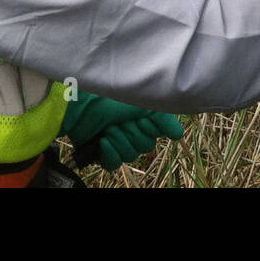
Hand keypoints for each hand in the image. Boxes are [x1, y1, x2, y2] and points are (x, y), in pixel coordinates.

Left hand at [60, 91, 184, 171]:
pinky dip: (109, 153)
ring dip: (119, 141)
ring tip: (108, 128)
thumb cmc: (110, 96)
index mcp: (143, 117)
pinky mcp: (102, 153)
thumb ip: (163, 118)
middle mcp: (132, 129)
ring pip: (130, 155)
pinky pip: (114, 164)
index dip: (148, 128)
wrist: (81, 104)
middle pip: (144, 147)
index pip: (156, 134)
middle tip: (121, 121)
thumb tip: (178, 134)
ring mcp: (117, 141)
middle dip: (132, 133)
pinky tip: (103, 141)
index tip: (140, 118)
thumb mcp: (142, 103)